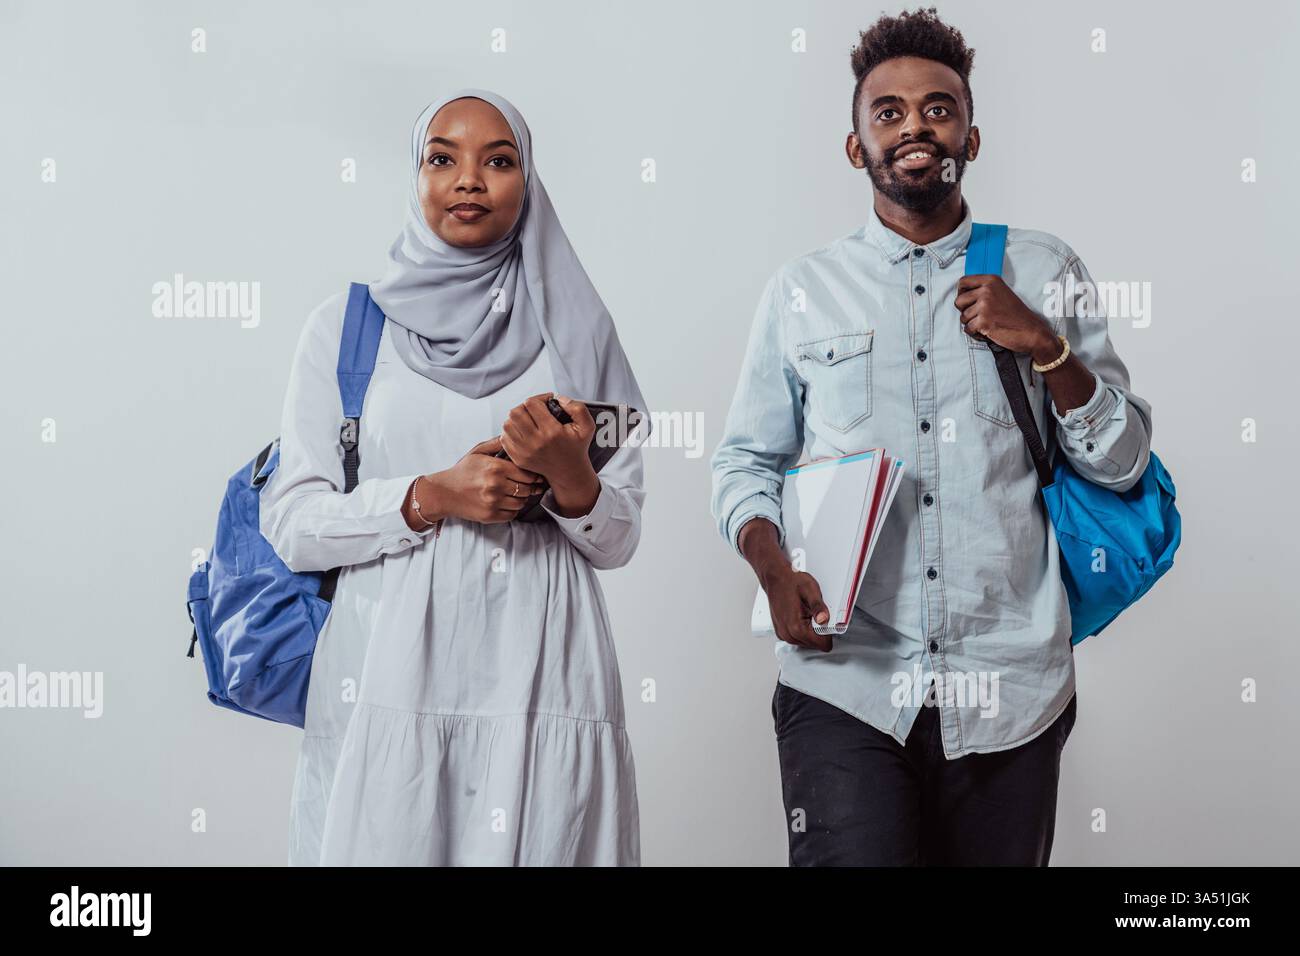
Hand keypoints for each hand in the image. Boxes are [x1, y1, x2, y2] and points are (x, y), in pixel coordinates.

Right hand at [421, 436, 545, 523]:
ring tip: (516, 493)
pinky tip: (507, 502)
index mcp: (495, 468)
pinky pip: (512, 515)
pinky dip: (513, 510)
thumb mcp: (477, 452)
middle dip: (530, 487)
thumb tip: (511, 436)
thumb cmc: (462, 472)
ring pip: (521, 503)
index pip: (526, 473)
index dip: (533, 475)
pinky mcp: (489, 515)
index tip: (534, 475)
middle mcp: (495, 485)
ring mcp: (493, 502)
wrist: (443, 492)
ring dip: (522, 499)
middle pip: (527, 489)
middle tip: (528, 485)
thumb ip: (496, 444)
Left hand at [500, 392, 597, 494]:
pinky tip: (523, 432)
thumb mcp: (587, 426)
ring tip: (528, 421)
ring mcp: (524, 452)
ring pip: (507, 424)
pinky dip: (511, 432)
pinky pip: (504, 438)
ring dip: (516, 419)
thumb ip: (577, 407)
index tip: (547, 403)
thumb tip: (557, 399)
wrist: (569, 472)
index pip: (532, 404)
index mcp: (552, 432)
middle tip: (535, 411)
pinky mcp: (518, 458)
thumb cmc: (576, 447)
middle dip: (525, 407)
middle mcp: (536, 442)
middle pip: (515, 412)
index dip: (539, 398)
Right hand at [761, 565, 833, 652]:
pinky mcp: (781, 632)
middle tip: (815, 613)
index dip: (828, 632)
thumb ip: (818, 607)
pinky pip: (798, 638)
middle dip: (819, 631)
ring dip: (811, 630)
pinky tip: (801, 615)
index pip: (822, 644)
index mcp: (796, 627)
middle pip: (815, 644)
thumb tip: (824, 619)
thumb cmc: (791, 582)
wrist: (776, 578)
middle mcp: (788, 635)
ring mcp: (784, 634)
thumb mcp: (810, 590)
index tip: (825, 620)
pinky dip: (802, 629)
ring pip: (807, 642)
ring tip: (807, 612)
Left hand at [955, 274, 1058, 359]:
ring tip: (987, 323)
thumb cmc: (1015, 314)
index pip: (963, 282)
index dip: (961, 293)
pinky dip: (975, 333)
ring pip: (963, 317)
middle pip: (959, 301)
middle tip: (978, 316)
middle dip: (965, 311)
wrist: (1030, 330)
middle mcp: (987, 290)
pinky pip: (967, 329)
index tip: (967, 301)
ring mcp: (985, 305)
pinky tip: (987, 331)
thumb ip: (984, 289)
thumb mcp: (1001, 292)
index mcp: (991, 280)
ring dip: (972, 323)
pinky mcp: (984, 321)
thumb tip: (963, 293)